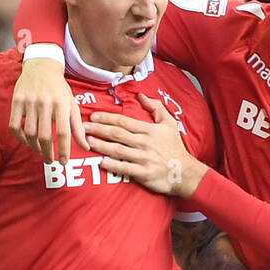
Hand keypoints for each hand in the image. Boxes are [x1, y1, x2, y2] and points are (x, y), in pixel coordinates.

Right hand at [9, 60, 88, 162]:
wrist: (42, 66)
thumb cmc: (59, 89)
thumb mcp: (72, 105)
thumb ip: (78, 127)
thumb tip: (86, 147)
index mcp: (61, 104)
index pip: (63, 132)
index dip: (63, 150)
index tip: (63, 162)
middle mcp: (45, 102)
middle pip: (45, 136)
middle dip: (48, 153)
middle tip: (50, 161)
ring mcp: (29, 101)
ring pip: (29, 133)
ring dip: (35, 147)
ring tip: (40, 152)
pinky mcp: (16, 101)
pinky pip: (14, 126)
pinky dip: (20, 138)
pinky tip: (27, 142)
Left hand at [86, 93, 207, 196]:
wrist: (185, 172)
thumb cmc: (175, 148)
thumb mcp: (169, 123)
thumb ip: (156, 108)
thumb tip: (141, 96)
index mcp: (149, 130)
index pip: (124, 121)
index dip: (107, 118)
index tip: (93, 116)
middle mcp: (144, 143)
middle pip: (117, 134)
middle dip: (99, 129)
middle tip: (84, 127)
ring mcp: (144, 159)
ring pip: (118, 150)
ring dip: (102, 146)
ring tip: (88, 142)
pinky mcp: (144, 174)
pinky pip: (125, 168)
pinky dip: (113, 165)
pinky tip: (102, 162)